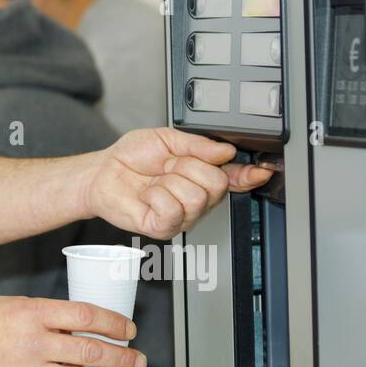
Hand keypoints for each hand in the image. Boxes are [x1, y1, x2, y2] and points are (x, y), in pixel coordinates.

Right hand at [0, 296, 144, 366]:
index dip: (115, 323)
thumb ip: (49, 317)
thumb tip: (84, 329)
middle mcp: (33, 342)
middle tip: (139, 361)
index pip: (87, 316)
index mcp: (33, 312)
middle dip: (123, 358)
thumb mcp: (15, 305)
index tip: (130, 329)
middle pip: (92, 351)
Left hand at [86, 127, 271, 238]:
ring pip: (196, 196)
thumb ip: (197, 144)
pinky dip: (156, 195)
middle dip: (187, 165)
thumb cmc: (131, 158)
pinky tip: (148, 194)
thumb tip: (225, 150)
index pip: (234, 177)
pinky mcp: (164, 227)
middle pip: (216, 183)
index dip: (250, 175)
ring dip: (169, 179)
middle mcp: (197, 198)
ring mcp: (183, 215)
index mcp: (201, 174)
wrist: (102, 174)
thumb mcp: (166, 139)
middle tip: (167, 165)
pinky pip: (173, 209)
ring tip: (156, 179)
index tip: (263, 171)